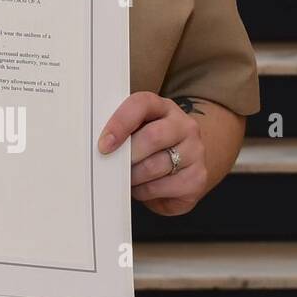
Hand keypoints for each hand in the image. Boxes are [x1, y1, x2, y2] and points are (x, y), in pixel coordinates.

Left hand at [99, 90, 205, 215]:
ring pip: (156, 166)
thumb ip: (119, 130)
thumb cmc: (147, 144)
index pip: (141, 104)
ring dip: (133, 176)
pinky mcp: (199, 177)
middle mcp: (184, 126)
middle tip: (113, 165)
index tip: (103, 145)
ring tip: (126, 177)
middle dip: (127, 155)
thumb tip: (97, 144)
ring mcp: (196, 152)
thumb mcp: (134, 130)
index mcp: (162, 107)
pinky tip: (141, 187)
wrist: (182, 164)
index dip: (120, 123)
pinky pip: (165, 187)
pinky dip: (145, 191)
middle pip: (152, 137)